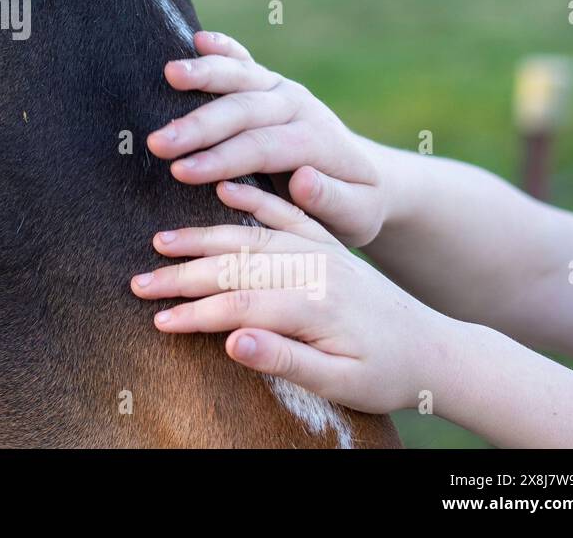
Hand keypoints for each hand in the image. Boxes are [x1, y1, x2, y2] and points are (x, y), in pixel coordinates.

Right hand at [130, 181, 461, 414]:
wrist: (435, 350)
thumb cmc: (384, 375)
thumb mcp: (340, 383)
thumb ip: (285, 359)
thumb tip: (231, 340)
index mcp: (317, 302)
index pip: (239, 302)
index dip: (194, 313)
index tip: (157, 320)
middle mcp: (315, 266)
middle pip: (235, 263)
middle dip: (182, 274)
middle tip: (137, 282)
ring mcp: (319, 249)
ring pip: (250, 234)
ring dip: (202, 236)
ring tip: (160, 241)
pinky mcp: (324, 241)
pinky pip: (284, 211)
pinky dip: (251, 198)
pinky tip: (222, 189)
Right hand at [147, 30, 391, 246]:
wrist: (367, 179)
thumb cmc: (354, 207)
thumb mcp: (356, 216)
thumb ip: (331, 200)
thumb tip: (302, 178)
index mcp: (316, 140)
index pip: (262, 146)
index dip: (221, 158)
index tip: (182, 172)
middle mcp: (298, 107)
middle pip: (244, 110)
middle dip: (198, 125)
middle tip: (157, 142)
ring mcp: (282, 90)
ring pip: (241, 77)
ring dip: (203, 75)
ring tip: (168, 73)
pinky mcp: (269, 84)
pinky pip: (245, 62)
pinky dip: (224, 48)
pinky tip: (198, 38)